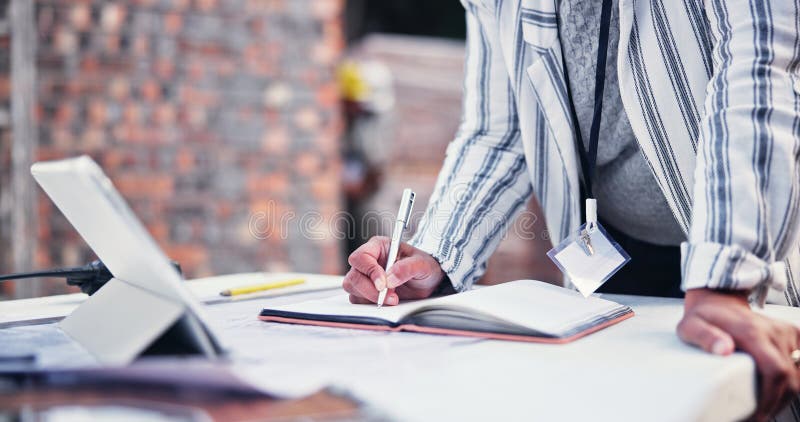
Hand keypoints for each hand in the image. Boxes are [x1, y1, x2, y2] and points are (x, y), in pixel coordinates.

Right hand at [343, 236, 445, 304]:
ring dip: (370, 297)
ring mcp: (365, 276)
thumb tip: (390, 278)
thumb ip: (406, 268)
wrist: (428, 280)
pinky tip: (387, 301)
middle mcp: (368, 260)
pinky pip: (358, 299)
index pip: (361, 257)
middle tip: (392, 296)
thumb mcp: (422, 264)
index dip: (370, 271)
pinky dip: (370, 303)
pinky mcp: (365, 291)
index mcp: (378, 247)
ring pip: (353, 288)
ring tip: (393, 298)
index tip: (383, 285)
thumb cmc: (424, 266)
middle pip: (354, 276)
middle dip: (370, 290)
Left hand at [677, 288, 799, 420]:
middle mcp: (773, 332)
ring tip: (763, 406)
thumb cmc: (704, 317)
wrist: (718, 301)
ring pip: (798, 375)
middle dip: (776, 403)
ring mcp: (785, 333)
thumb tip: (723, 349)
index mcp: (751, 332)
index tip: (758, 415)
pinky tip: (777, 391)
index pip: (775, 370)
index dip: (770, 398)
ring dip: (784, 395)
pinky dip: (794, 380)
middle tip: (757, 416)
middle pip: (790, 378)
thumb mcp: (691, 326)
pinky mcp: (792, 336)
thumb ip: (704, 336)